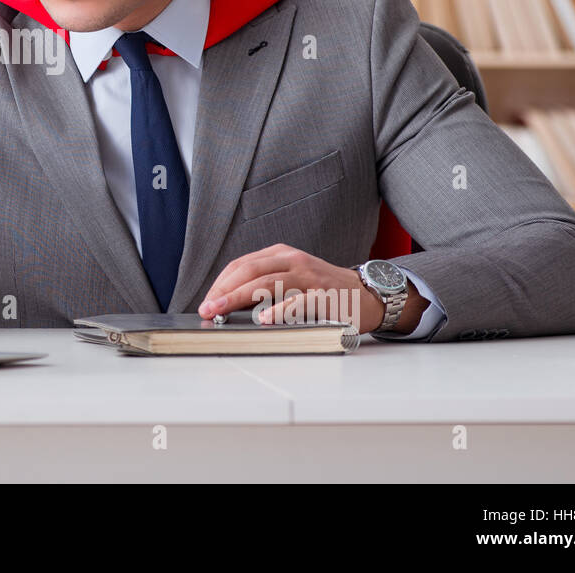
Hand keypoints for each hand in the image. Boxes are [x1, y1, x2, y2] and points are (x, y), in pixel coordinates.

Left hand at [196, 243, 418, 334]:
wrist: (367, 296)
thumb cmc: (323, 291)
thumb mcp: (291, 278)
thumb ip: (265, 285)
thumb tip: (227, 305)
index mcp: (281, 255)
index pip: (242, 264)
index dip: (220, 283)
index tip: (206, 301)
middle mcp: (293, 261)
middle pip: (249, 271)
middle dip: (223, 291)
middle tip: (206, 308)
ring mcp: (309, 277)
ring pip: (267, 283)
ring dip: (238, 299)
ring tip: (220, 312)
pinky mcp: (325, 296)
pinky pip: (298, 302)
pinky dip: (278, 310)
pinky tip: (263, 320)